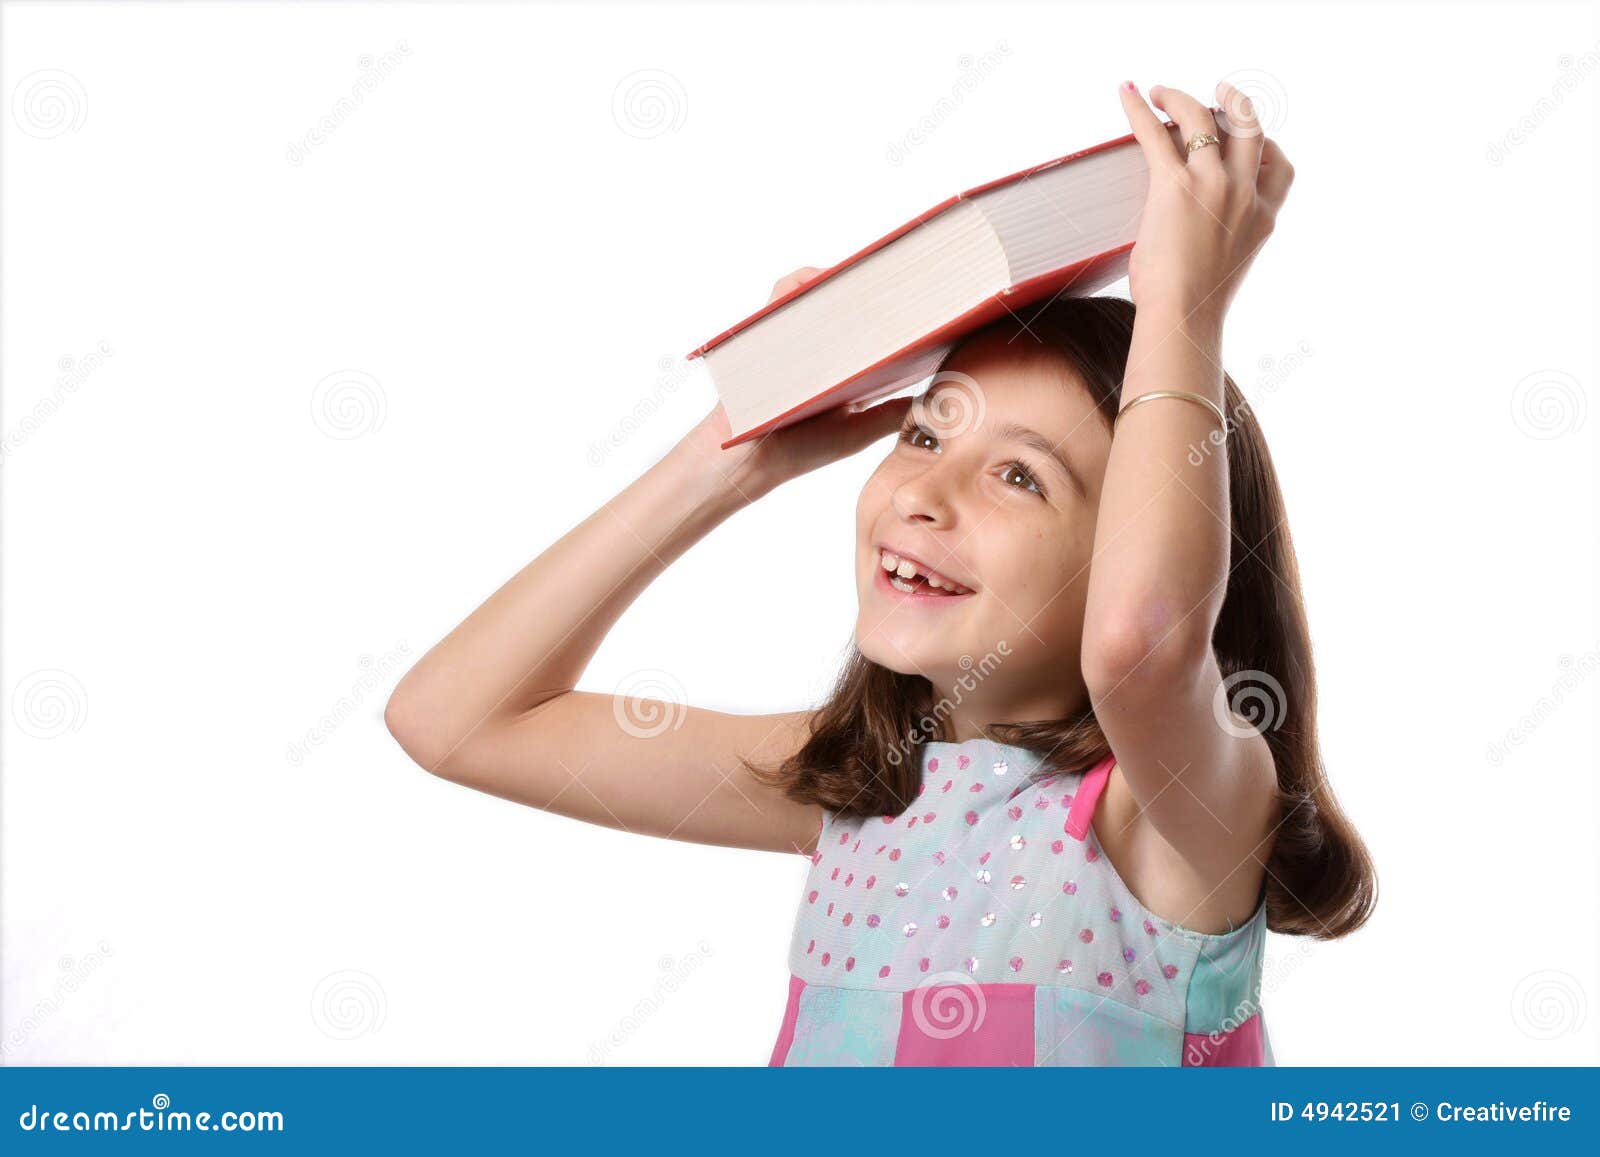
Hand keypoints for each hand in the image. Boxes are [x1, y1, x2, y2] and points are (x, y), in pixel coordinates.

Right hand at [680, 266, 912, 501]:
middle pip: (851, 301)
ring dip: (849, 277)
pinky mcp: (767, 329)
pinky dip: (805, 279)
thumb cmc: (800, 450)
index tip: (929, 303)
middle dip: (879, 288)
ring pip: (824, 292)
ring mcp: (793, 334)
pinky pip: (786, 293)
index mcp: (843, 364)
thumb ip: (890, 414)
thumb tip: (932, 397)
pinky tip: (828, 280)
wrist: (751, 462)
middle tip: (909, 282)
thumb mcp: (857, 432)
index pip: (875, 328)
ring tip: (878, 274)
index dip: (898, 312)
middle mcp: (820, 344)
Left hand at [1117, 80, 1294, 326]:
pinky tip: (1128, 94)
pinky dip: (1140, 109)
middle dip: (1234, 104)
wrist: (1185, 317)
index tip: (1249, 141)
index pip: (1280, 167)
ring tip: (1160, 92)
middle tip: (1217, 91)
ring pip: (1203, 119)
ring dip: (1181, 98)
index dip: (1266, 147)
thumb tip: (1194, 238)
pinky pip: (1156, 133)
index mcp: (1263, 217)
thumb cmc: (1196, 306)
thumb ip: (1226, 241)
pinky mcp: (1175, 185)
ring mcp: (1213, 185)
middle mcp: (1245, 193)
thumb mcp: (1228, 269)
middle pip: (1249, 129)